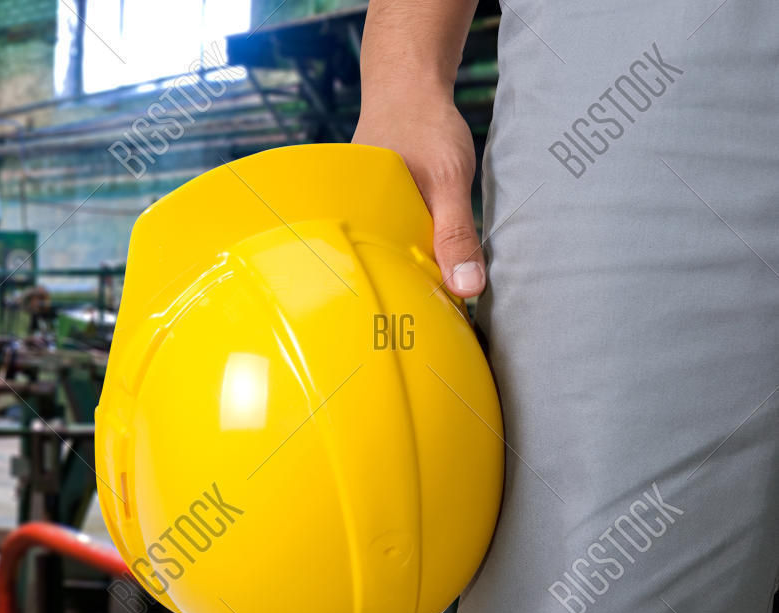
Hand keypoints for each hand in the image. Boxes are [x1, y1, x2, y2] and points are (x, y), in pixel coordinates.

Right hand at [353, 98, 482, 296]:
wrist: (410, 85)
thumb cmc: (423, 126)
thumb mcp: (447, 182)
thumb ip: (455, 234)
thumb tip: (469, 289)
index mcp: (351, 223)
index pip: (370, 278)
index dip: (396, 301)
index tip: (424, 322)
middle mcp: (349, 223)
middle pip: (378, 272)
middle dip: (406, 290)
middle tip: (434, 311)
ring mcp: (361, 216)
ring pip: (388, 256)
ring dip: (412, 269)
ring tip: (434, 291)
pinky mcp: (376, 210)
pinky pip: (393, 239)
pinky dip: (412, 247)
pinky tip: (429, 252)